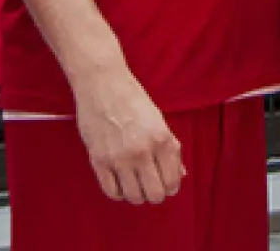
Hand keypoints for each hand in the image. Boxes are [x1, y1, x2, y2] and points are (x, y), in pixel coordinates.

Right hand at [73, 72, 184, 204]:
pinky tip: (121, 183)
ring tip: (136, 184)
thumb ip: (171, 149)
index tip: (167, 184)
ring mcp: (119, 158)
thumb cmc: (132, 98)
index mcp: (162, 139)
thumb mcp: (159, 120)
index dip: (171, 187)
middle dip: (156, 194)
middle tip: (151, 185)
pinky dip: (119, 193)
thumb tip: (180, 173)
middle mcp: (142, 151)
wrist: (102, 83)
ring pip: (134, 197)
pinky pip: (112, 191)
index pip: (172, 181)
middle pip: (154, 194)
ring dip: (137, 194)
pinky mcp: (99, 160)